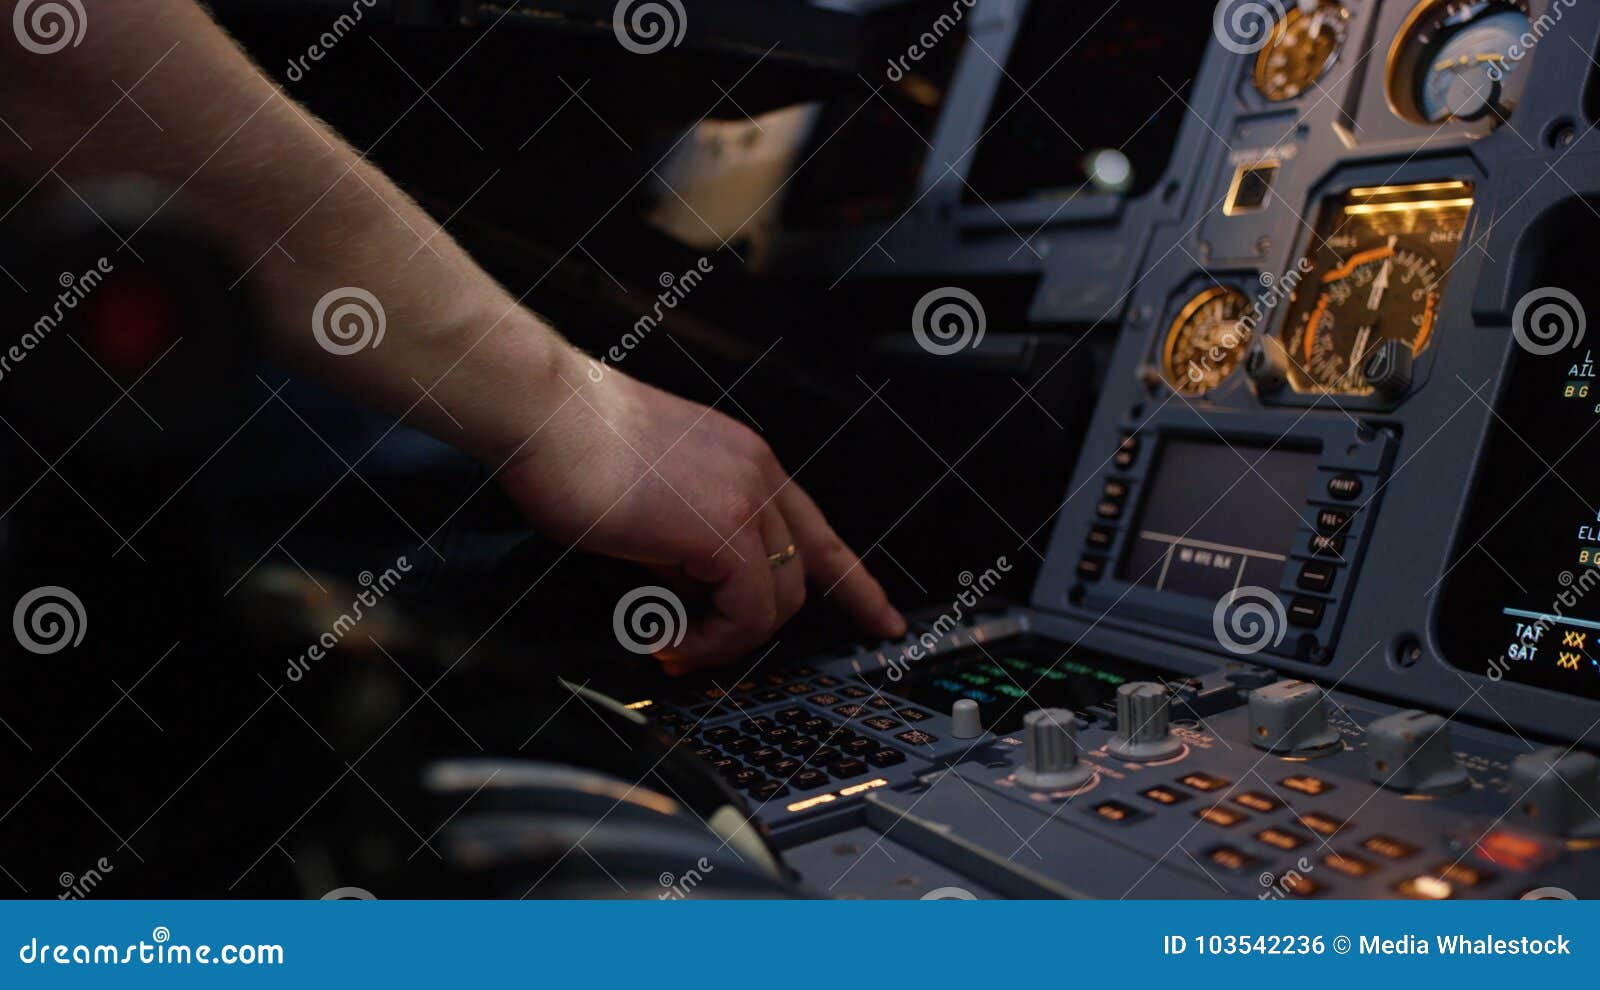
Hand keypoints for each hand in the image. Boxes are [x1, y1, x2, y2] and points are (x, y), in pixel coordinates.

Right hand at [497, 351, 905, 670]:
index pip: (817, 530)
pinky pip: (747, 615)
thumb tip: (688, 592)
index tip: (882, 619)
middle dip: (752, 628)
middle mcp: (757, 473)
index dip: (855, 584)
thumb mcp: (651, 493)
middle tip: (689, 644)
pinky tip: (666, 636)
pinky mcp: (724, 529)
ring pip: (778, 604)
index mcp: (744, 459)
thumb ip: (686, 536)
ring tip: (667, 638)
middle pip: (798, 579)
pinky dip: (709, 642)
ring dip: (723, 639)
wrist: (544, 414)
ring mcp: (746, 498)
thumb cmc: (571, 446)